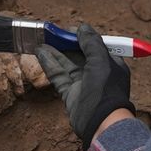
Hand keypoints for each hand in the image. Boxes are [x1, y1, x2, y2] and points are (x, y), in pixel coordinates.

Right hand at [36, 23, 133, 149]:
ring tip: (40, 42)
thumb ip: (91, 42)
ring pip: (66, 65)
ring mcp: (83, 85)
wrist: (101, 122)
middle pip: (78, 55)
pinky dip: (49, 65)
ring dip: (54, 53)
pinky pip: (59, 77)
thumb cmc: (105, 89)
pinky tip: (40, 54)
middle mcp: (97, 74)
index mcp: (110, 64)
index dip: (81, 37)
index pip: (95, 46)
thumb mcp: (101, 60)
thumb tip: (82, 28)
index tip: (67, 30)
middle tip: (50, 35)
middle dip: (65, 45)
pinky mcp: (71, 95)